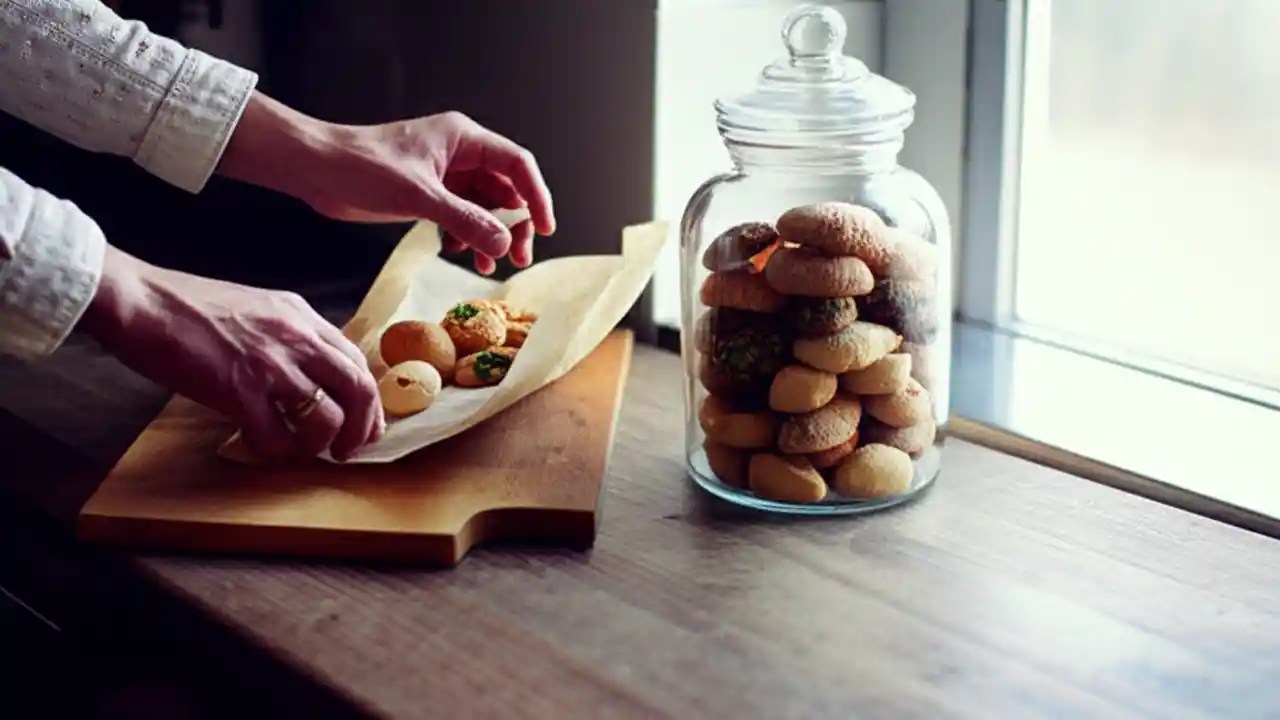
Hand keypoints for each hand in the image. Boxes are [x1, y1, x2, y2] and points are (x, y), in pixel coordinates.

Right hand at [81, 247, 383, 462]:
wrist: (141, 301)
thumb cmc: (188, 307)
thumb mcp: (258, 309)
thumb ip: (289, 336)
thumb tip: (309, 374)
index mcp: (302, 317)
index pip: (357, 361)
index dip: (368, 400)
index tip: (364, 423)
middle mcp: (297, 338)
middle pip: (358, 389)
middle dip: (361, 428)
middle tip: (347, 451)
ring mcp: (271, 364)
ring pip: (327, 418)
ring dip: (318, 445)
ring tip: (301, 452)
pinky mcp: (240, 391)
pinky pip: (277, 438)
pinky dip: (277, 452)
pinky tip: (264, 448)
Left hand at [219, 95, 556, 275]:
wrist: (316, 169)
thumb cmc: (361, 167)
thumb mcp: (418, 196)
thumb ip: (465, 220)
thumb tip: (504, 244)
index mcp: (463, 138)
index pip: (517, 164)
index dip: (537, 196)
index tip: (545, 228)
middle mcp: (460, 153)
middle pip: (506, 188)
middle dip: (516, 223)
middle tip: (520, 257)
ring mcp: (445, 173)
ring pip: (486, 205)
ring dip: (493, 234)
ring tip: (493, 265)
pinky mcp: (429, 192)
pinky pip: (463, 214)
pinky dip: (469, 235)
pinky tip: (465, 254)